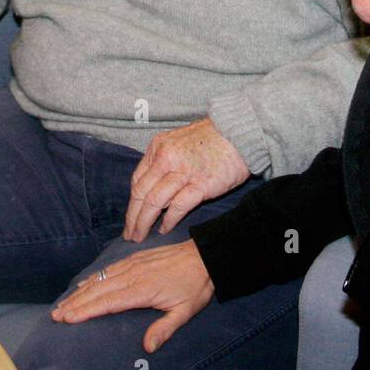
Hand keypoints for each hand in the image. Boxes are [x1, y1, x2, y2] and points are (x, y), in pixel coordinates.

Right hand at [51, 240, 214, 353]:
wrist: (204, 255)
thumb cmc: (195, 285)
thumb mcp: (185, 310)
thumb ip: (165, 328)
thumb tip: (148, 346)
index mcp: (143, 289)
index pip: (108, 302)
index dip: (86, 310)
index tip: (68, 318)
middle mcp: (134, 274)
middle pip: (99, 290)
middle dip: (76, 303)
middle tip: (56, 314)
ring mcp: (133, 264)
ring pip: (101, 278)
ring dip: (81, 291)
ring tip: (64, 302)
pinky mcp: (136, 257)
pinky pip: (110, 268)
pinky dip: (94, 277)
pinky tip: (85, 283)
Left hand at [124, 118, 249, 239]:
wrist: (240, 132)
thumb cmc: (212, 138)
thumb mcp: (179, 141)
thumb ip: (164, 160)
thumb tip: (154, 187)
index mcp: (159, 146)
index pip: (138, 179)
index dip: (132, 202)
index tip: (131, 216)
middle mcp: (166, 157)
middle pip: (141, 192)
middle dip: (132, 217)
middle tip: (129, 235)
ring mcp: (183, 171)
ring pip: (154, 201)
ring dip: (144, 222)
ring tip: (141, 236)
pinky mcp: (200, 184)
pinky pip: (177, 207)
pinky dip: (168, 221)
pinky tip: (164, 229)